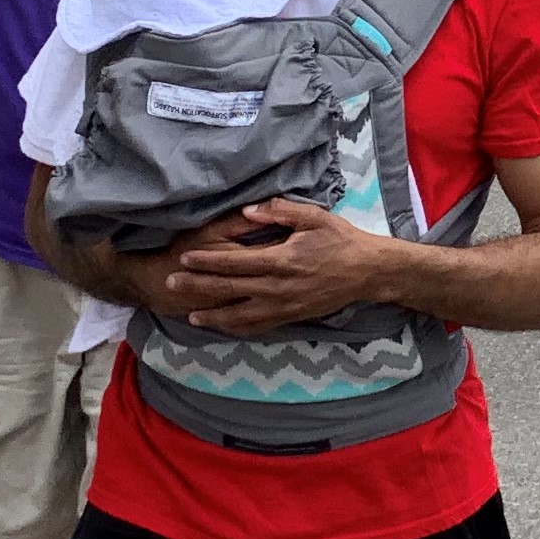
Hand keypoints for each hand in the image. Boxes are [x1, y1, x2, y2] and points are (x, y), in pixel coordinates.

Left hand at [150, 195, 392, 335]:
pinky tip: (223, 328)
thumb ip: (279, 212)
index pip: (235, 261)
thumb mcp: (314, 217)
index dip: (207, 260)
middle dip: (198, 287)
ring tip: (191, 315)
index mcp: (282, 260)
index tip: (185, 258)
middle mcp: (279, 287)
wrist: (368, 272)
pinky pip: (259, 326)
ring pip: (240, 315)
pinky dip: (238, 328)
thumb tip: (249, 210)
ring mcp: (284, 306)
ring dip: (213, 315)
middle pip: (229, 288)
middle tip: (171, 284)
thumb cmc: (341, 240)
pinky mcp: (292, 316)